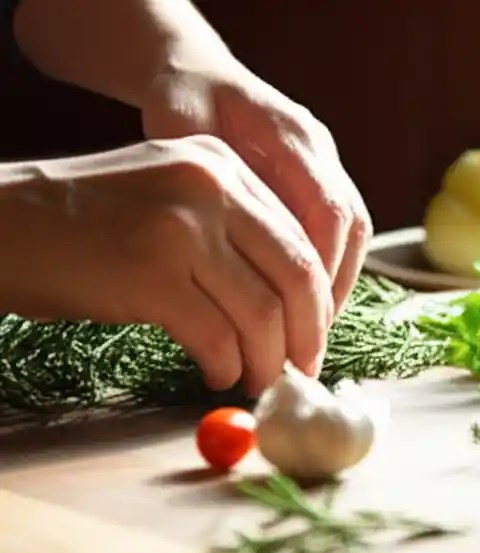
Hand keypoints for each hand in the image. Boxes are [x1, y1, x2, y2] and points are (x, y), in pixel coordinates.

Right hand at [0, 136, 332, 395]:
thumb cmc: (81, 225)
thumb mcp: (166, 196)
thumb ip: (229, 229)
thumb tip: (291, 300)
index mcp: (221, 163)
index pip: (300, 239)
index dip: (316, 300)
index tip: (313, 337)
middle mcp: (210, 186)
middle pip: (295, 276)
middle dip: (305, 335)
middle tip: (300, 371)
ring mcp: (180, 228)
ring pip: (262, 313)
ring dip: (266, 360)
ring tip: (254, 380)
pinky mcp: (149, 275)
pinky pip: (217, 337)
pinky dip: (226, 366)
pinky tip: (216, 374)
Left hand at [139, 65, 371, 312]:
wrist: (197, 75)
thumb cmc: (181, 102)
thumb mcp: (178, 131)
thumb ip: (205, 178)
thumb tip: (224, 241)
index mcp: (292, 136)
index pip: (327, 211)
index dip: (320, 269)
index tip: (298, 316)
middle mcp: (321, 150)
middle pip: (353, 228)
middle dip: (335, 288)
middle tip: (309, 340)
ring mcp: (328, 164)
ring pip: (354, 234)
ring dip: (336, 286)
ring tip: (308, 334)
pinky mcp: (321, 181)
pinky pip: (339, 232)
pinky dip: (327, 272)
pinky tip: (301, 308)